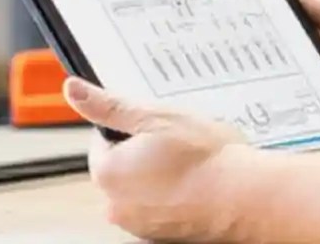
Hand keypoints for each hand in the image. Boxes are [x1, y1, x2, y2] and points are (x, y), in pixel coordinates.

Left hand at [62, 77, 251, 242]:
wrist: (245, 197)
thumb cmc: (206, 158)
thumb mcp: (157, 116)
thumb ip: (111, 106)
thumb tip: (73, 90)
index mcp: (107, 172)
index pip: (104, 140)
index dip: (134, 127)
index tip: (160, 126)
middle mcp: (116, 204)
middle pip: (124, 167)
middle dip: (147, 153)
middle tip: (181, 142)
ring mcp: (140, 224)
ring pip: (144, 188)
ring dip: (162, 176)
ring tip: (194, 164)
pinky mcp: (163, 235)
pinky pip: (162, 208)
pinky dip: (176, 196)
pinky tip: (199, 184)